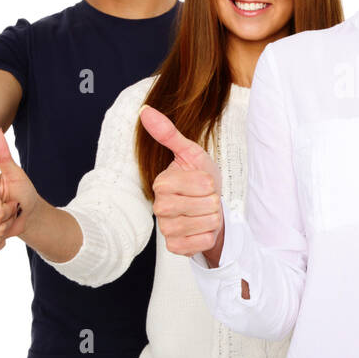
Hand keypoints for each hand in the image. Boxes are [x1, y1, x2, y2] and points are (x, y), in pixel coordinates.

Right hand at [139, 106, 224, 258]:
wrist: (208, 209)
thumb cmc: (201, 180)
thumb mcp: (191, 154)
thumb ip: (168, 133)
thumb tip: (145, 110)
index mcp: (162, 183)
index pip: (203, 184)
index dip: (210, 183)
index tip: (203, 183)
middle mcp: (159, 207)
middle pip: (205, 204)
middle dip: (213, 201)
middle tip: (205, 200)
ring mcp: (166, 229)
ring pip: (206, 223)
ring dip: (213, 218)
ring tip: (204, 213)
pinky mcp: (175, 247)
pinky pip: (202, 242)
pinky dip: (209, 236)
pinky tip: (202, 229)